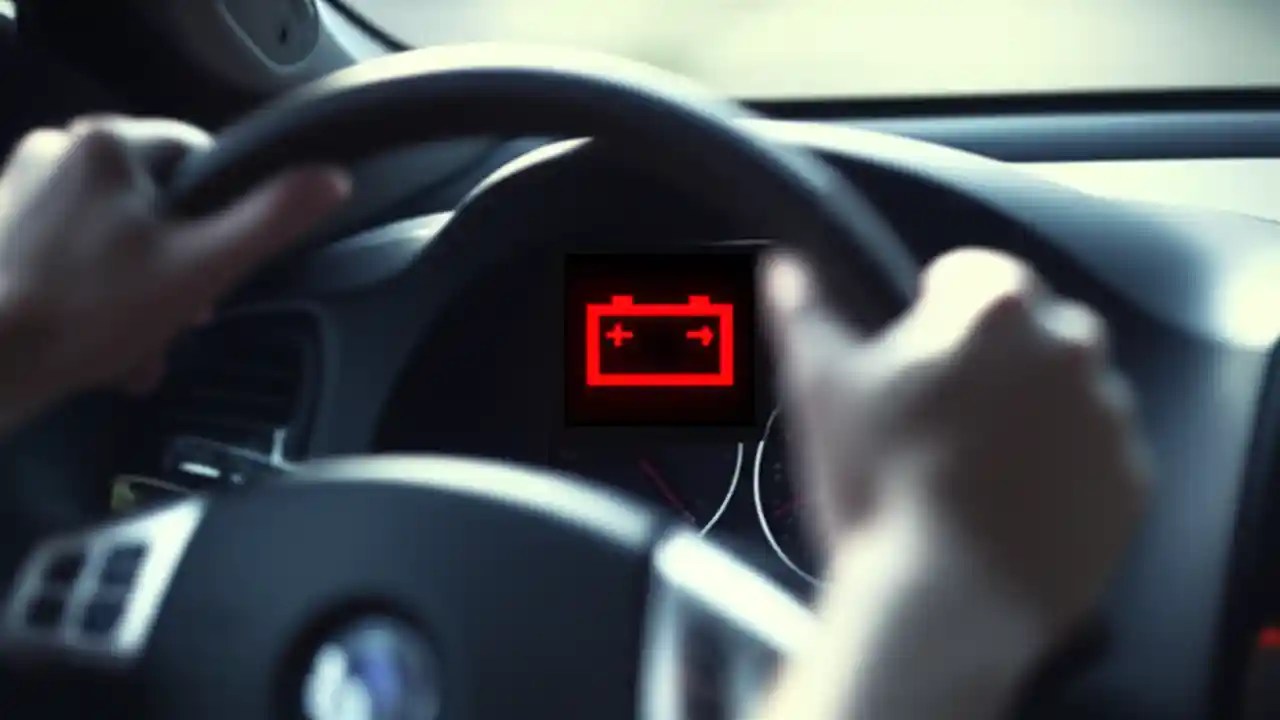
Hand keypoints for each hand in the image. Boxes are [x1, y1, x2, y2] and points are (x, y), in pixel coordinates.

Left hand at [0, 115, 349, 430]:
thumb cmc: (88, 314)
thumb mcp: (203, 266)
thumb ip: (271, 219)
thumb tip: (331, 178)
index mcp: (110, 144)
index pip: (198, 158)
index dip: (219, 213)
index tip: (213, 262)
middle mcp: (57, 150)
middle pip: (155, 203)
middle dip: (174, 263)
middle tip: (177, 311)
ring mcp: (21, 188)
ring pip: (114, 233)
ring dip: (137, 285)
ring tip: (137, 336)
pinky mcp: (1, 227)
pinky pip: (72, 253)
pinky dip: (93, 291)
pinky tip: (100, 335)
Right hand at [763, 246, 1148, 632]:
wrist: (941, 604)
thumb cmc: (877, 485)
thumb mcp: (820, 388)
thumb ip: (803, 313)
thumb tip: (784, 268)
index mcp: (993, 308)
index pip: (974, 273)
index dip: (936, 305)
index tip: (918, 346)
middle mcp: (1068, 349)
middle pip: (1034, 329)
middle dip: (994, 356)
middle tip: (943, 410)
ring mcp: (1107, 418)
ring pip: (1070, 391)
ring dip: (1033, 411)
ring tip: (975, 463)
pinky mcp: (1129, 481)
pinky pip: (1098, 456)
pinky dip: (1064, 467)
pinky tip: (1011, 498)